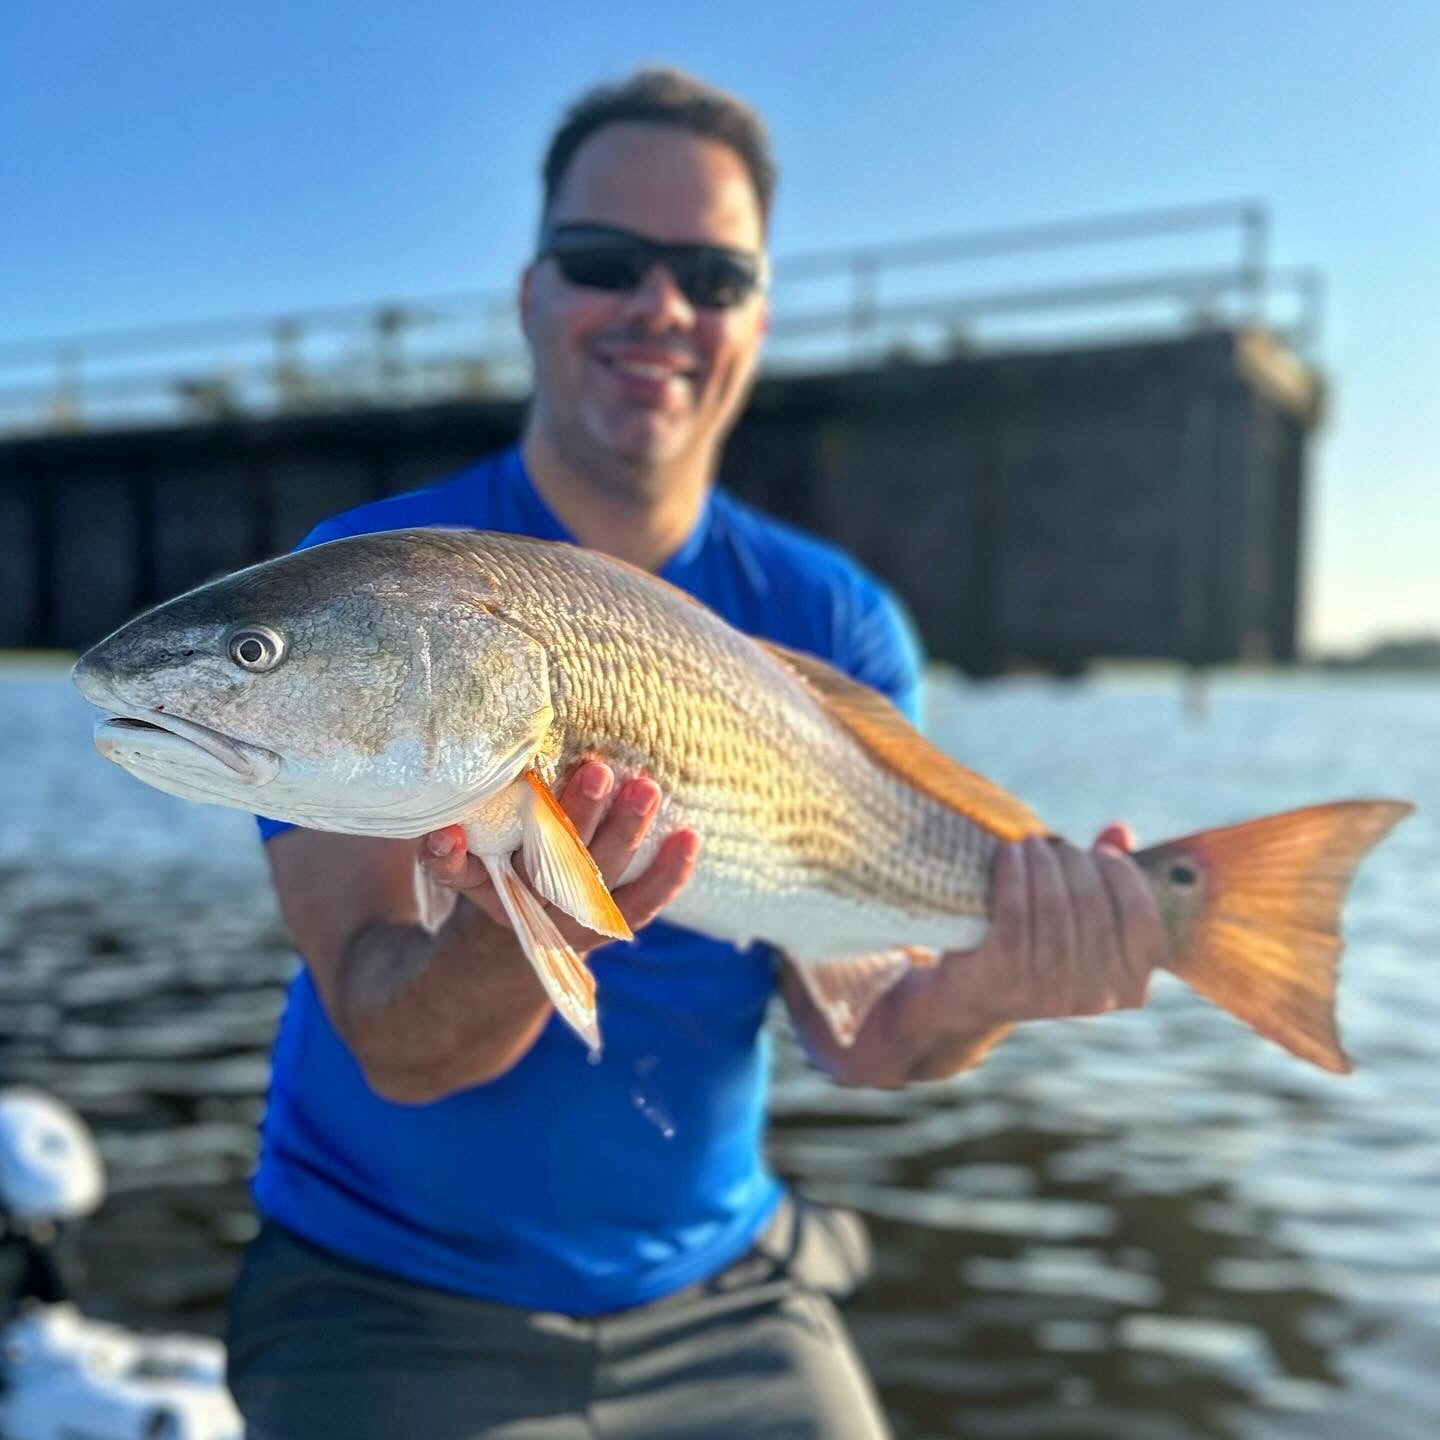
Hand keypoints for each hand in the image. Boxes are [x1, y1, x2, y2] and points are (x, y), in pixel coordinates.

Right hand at [416, 761, 699, 953]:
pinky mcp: (609, 923)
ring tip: (645, 789)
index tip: (446, 833)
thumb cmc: (509, 846)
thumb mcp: (486, 825)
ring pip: (597, 878)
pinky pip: (643, 902)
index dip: (447, 854)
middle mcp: (522, 901)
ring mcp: (568, 917)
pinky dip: (669, 872)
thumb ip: (486, 791)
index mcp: (481, 878)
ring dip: (625, 832)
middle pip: (545, 865)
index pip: (454, 868)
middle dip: (574, 816)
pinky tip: (688, 836)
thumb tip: (493, 718)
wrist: (535, 919)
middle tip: (597, 770)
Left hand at [945, 821, 1165, 1023]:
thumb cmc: (1041, 946)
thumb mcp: (1081, 922)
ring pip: (1053, 907)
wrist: (977, 994)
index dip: (1123, 875)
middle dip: (1075, 862)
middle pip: (1093, 906)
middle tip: (1057, 844)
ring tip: (1032, 843)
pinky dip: (1013, 875)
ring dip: (1043, 863)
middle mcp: (1096, 997)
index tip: (1100, 852)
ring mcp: (1050, 993)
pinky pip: (1015, 913)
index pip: (1141, 918)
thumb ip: (1108, 878)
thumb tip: (1119, 830)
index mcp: (1130, 986)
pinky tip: (1010, 855)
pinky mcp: (1006, 979)